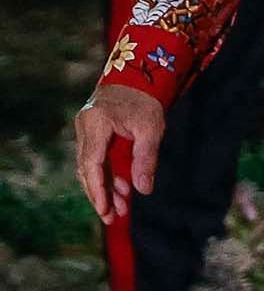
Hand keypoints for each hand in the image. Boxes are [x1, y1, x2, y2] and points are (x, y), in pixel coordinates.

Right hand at [75, 86, 164, 224]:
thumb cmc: (146, 99)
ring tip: (121, 208)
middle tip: (113, 217)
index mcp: (97, 121)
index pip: (92, 162)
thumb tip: (144, 190)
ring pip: (90, 166)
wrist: (139, 73)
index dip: (98, 189)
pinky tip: (121, 190)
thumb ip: (146, 158)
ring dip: (105, 187)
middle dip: (100, 194)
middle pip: (87, 168)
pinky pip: (95, 158)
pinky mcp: (91, 131)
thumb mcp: (151, 128)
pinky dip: (107, 175)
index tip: (105, 210)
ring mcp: (86, 128)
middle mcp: (85, 125)